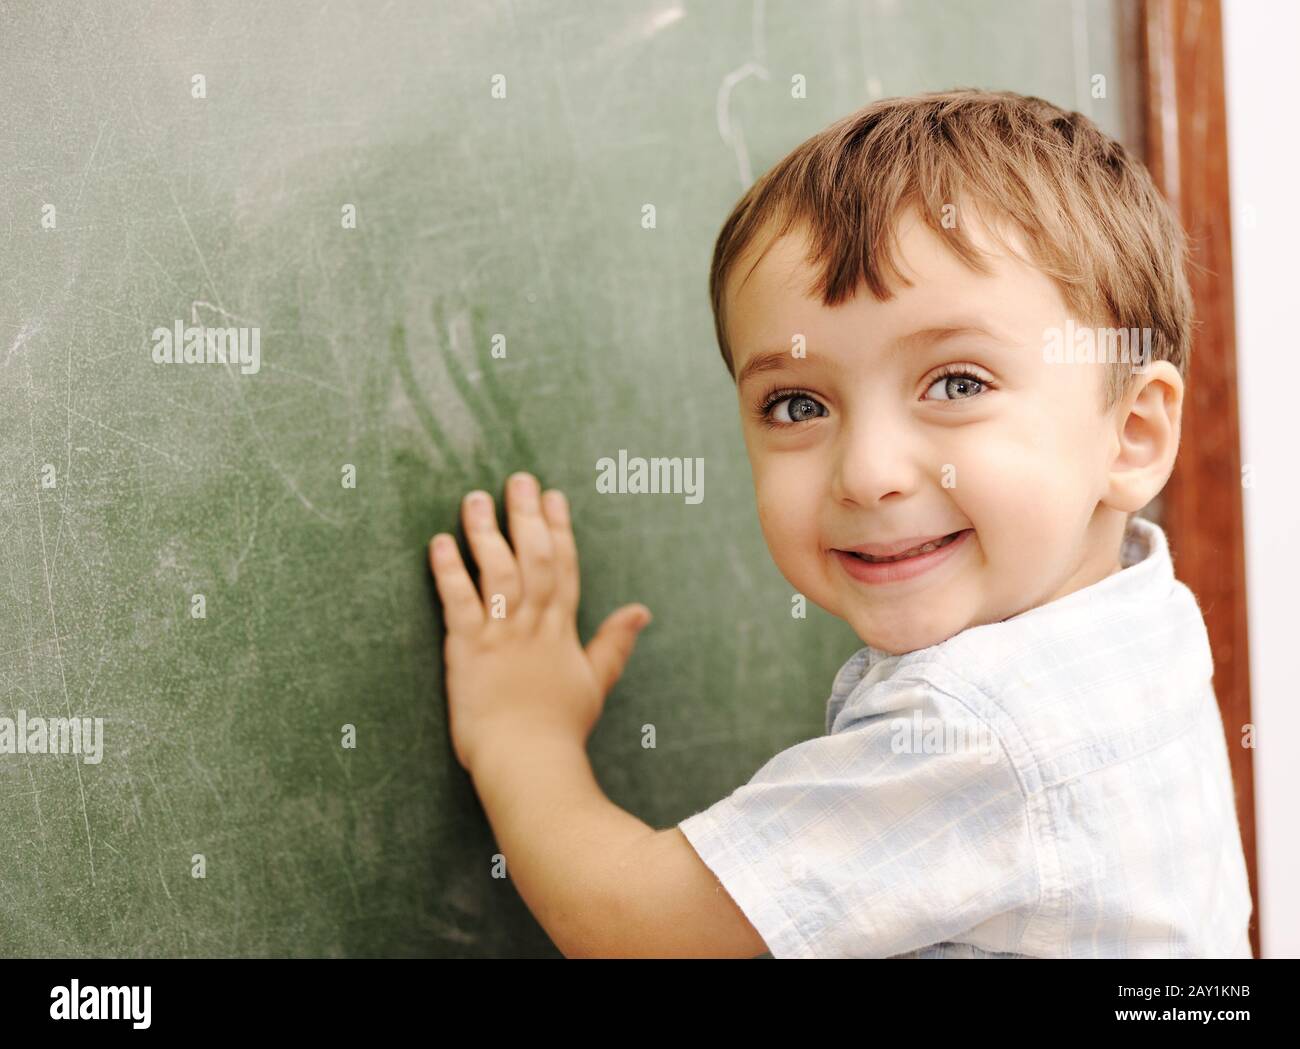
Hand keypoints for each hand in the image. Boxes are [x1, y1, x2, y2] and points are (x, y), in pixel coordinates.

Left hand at [428, 471, 652, 775]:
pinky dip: (450, 569)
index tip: (553, 496)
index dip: (558, 528)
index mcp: (562, 630)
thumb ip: (615, 643)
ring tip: (474, 498)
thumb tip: (642, 611)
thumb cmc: (560, 729)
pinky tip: (441, 542)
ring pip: (496, 571)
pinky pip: (458, 600)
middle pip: (533, 558)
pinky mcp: (468, 650)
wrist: (530, 764)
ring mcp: (501, 635)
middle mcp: (534, 625)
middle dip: (525, 516)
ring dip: (485, 532)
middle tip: (518, 479)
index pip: (564, 567)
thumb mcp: (595, 682)